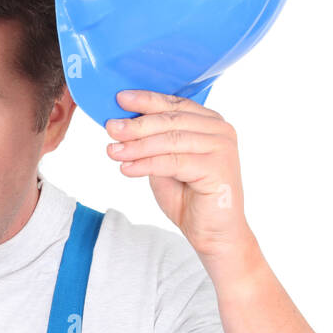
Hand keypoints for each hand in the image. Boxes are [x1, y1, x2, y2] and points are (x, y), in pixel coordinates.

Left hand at [105, 90, 255, 266]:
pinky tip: (127, 169)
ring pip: (170, 140)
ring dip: (137, 146)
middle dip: (136, 124)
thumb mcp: (165, 163)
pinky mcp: (218, 167)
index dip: (146, 100)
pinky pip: (173, 161)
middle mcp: (220, 130)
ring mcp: (221, 148)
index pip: (174, 105)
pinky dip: (146, 164)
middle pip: (170, 120)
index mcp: (210, 122)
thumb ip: (152, 143)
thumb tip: (120, 125)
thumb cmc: (189, 197)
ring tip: (113, 151)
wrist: (213, 233)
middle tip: (110, 128)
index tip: (119, 99)